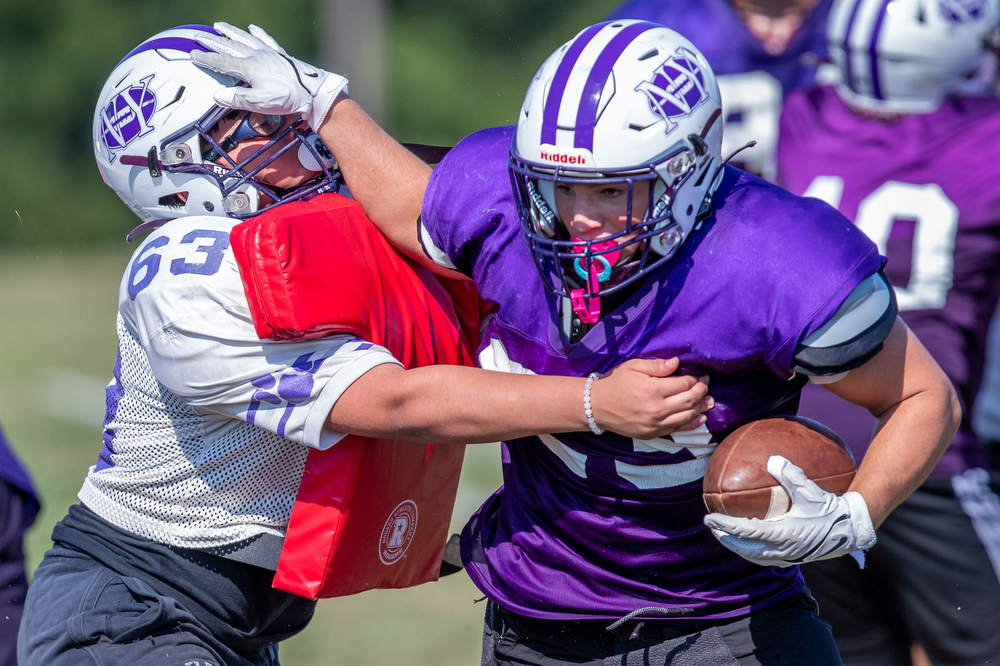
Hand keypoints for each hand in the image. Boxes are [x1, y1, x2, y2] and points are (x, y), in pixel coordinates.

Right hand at [191, 22, 347, 129]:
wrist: (313, 92)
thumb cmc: (287, 99)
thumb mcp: (259, 104)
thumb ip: (237, 99)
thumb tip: (218, 95)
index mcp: (250, 68)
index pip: (222, 62)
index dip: (207, 58)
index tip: (193, 55)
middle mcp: (258, 56)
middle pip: (230, 45)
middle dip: (213, 41)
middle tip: (198, 35)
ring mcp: (270, 53)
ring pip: (246, 38)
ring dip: (231, 32)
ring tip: (219, 25)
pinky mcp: (281, 55)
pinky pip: (266, 40)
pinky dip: (258, 33)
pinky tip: (252, 28)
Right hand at [591, 358, 711, 438]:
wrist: (597, 406)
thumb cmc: (615, 383)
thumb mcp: (634, 367)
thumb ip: (657, 366)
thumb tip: (677, 362)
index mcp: (653, 389)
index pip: (685, 384)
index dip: (696, 379)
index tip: (701, 375)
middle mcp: (657, 408)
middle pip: (690, 400)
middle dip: (702, 391)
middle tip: (706, 385)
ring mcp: (656, 423)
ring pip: (688, 416)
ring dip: (701, 407)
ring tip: (709, 400)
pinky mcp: (653, 433)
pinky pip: (678, 429)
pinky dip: (692, 423)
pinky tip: (700, 417)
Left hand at [704, 455, 875, 566]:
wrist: (851, 530)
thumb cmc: (830, 509)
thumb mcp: (810, 490)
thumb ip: (790, 474)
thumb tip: (773, 459)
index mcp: (784, 534)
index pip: (746, 532)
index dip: (725, 526)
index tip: (709, 519)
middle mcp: (783, 550)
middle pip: (745, 549)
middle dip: (726, 538)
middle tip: (711, 525)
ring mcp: (788, 557)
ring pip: (754, 556)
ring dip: (737, 546)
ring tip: (724, 534)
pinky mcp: (794, 558)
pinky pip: (765, 557)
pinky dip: (751, 550)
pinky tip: (748, 541)